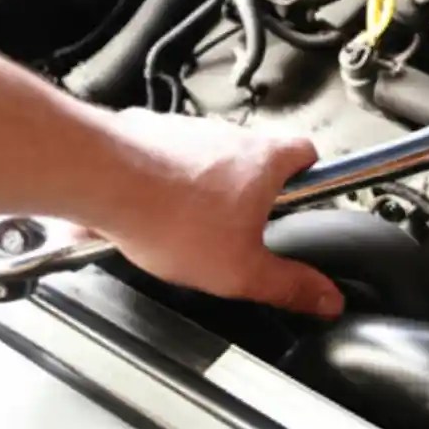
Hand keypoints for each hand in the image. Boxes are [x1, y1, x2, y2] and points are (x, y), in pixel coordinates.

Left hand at [88, 108, 343, 317]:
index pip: (306, 154)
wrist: (102, 180)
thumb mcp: (241, 271)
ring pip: (206, 159)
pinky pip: (163, 158)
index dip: (309, 175)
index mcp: (265, 161)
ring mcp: (188, 130)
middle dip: (247, 192)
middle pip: (254, 159)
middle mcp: (230, 135)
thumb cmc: (170, 216)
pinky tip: (146, 214)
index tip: (302, 196)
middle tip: (237, 227)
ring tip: (183, 227)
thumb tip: (326, 298)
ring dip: (200, 187)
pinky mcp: (149, 132)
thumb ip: (288, 285)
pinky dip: (159, 183)